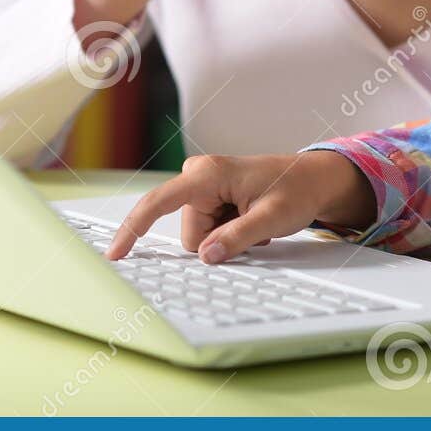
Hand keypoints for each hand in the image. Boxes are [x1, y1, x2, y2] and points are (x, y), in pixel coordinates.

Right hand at [105, 151, 376, 263]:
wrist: (314, 179)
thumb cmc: (297, 190)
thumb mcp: (273, 218)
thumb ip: (237, 237)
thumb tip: (205, 256)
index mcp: (208, 174)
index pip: (158, 202)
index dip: (134, 229)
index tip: (116, 253)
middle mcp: (200, 176)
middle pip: (190, 232)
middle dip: (218, 241)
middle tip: (254, 228)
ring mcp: (205, 186)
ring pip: (200, 235)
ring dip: (227, 237)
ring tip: (256, 222)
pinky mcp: (211, 195)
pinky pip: (209, 230)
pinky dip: (230, 232)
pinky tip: (252, 220)